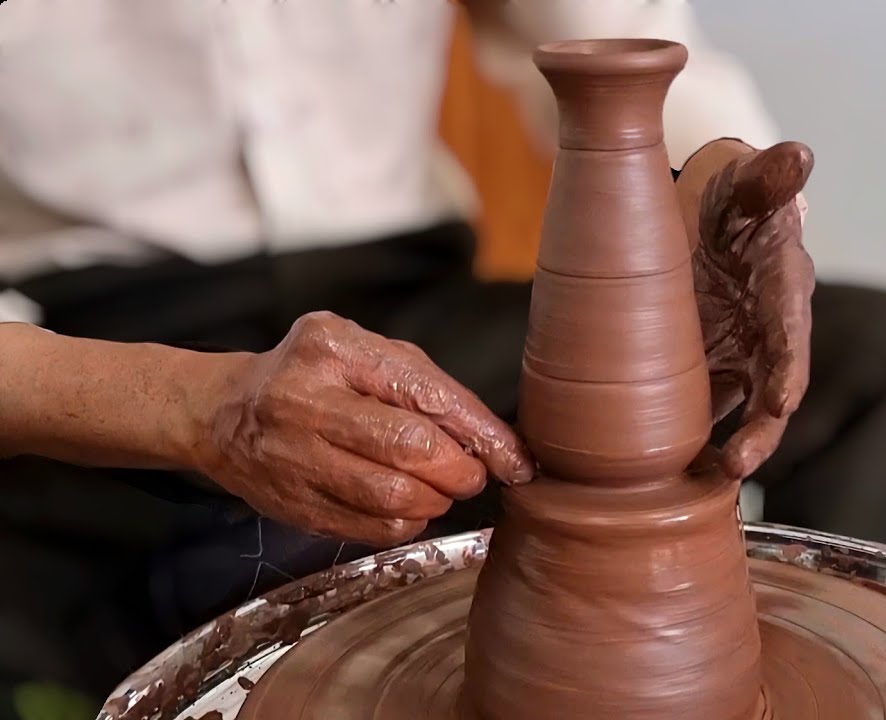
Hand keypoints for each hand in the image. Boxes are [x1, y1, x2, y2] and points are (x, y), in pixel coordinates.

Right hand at [197, 312, 532, 545]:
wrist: (223, 412)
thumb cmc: (316, 376)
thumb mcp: (367, 354)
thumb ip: (427, 387)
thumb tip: (496, 441)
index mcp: (337, 349)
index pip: (427, 396)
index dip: (482, 435)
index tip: (516, 460)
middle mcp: (307, 400)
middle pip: (411, 450)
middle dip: (459, 471)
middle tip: (470, 475)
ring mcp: (295, 456)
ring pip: (393, 498)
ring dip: (435, 502)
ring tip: (438, 490)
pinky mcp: (293, 505)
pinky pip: (370, 529)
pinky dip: (405, 524)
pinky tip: (407, 508)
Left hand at [677, 139, 815, 478]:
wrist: (699, 211)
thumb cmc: (726, 193)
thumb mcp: (740, 177)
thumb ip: (767, 173)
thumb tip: (799, 155)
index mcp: (784, 282)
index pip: (792, 329)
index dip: (789, 365)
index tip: (782, 398)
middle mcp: (774, 326)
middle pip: (777, 387)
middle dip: (763, 428)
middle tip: (739, 464)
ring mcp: (745, 351)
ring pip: (750, 408)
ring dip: (740, 446)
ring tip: (717, 478)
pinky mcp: (716, 364)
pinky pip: (713, 408)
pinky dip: (701, 438)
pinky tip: (681, 471)